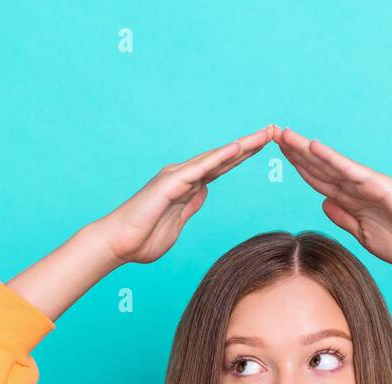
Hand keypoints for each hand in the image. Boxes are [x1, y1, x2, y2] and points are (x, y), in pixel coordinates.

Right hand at [93, 125, 275, 264]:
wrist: (118, 244)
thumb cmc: (142, 239)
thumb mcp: (177, 223)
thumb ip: (190, 207)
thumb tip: (203, 193)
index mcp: (186, 187)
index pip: (221, 168)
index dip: (242, 158)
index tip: (263, 148)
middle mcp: (183, 176)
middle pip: (223, 158)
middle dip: (248, 145)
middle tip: (272, 131)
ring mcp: (177, 177)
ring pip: (215, 158)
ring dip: (240, 146)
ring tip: (264, 135)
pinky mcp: (170, 184)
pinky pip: (201, 168)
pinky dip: (220, 157)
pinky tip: (238, 148)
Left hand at [274, 126, 391, 267]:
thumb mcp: (363, 234)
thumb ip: (343, 218)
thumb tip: (323, 203)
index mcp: (351, 200)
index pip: (318, 179)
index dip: (297, 167)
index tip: (278, 154)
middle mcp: (355, 187)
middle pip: (318, 166)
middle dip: (294, 151)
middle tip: (272, 133)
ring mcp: (365, 183)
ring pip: (329, 163)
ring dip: (305, 149)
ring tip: (284, 135)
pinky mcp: (377, 185)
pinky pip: (349, 169)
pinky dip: (331, 158)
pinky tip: (313, 147)